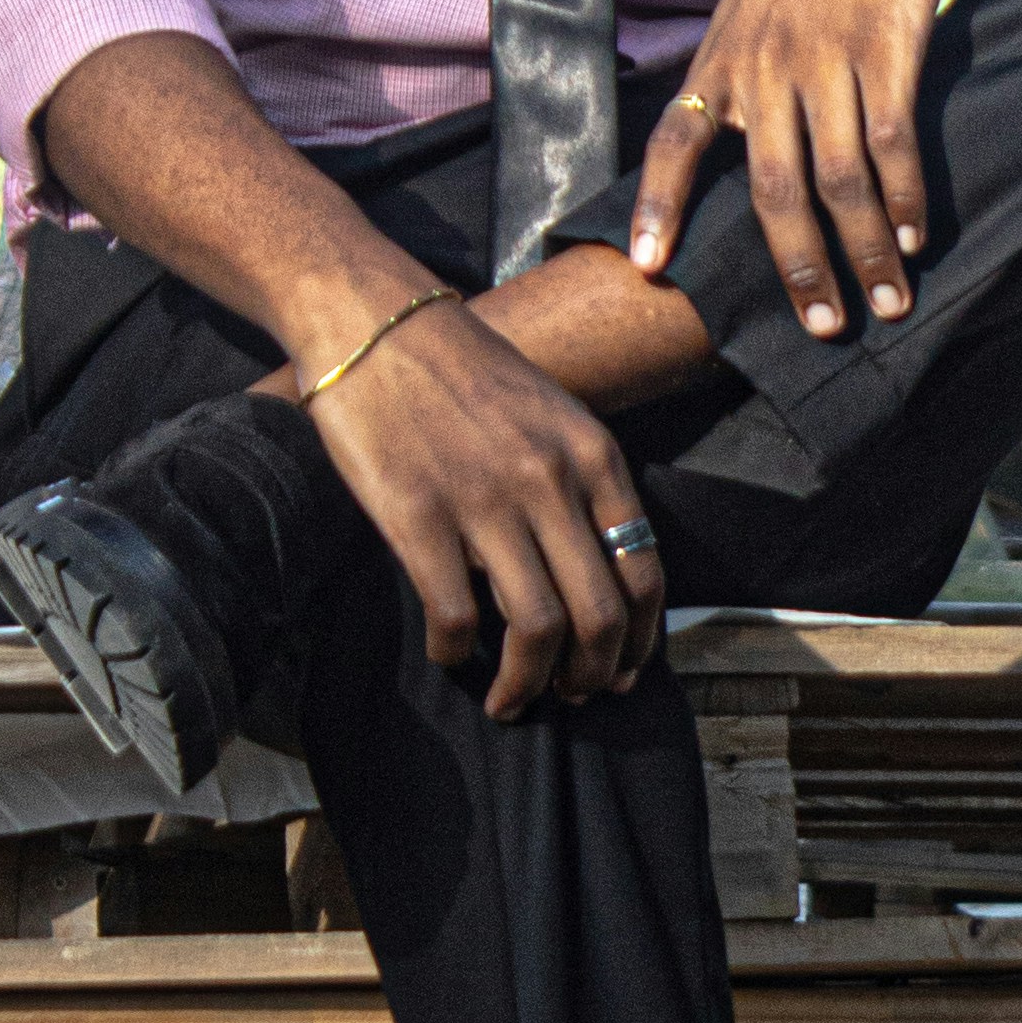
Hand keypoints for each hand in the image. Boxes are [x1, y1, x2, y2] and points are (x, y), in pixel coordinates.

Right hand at [289, 293, 663, 719]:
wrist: (377, 321)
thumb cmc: (464, 371)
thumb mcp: (552, 414)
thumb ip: (581, 484)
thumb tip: (599, 575)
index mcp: (593, 456)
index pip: (644, 575)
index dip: (640, 642)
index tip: (623, 673)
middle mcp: (549, 481)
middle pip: (599, 616)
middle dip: (591, 677)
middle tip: (570, 698)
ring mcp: (483, 500)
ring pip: (535, 630)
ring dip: (527, 685)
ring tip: (511, 701)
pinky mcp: (417, 516)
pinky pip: (455, 616)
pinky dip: (456, 654)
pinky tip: (449, 654)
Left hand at [626, 0, 951, 338]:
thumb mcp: (745, 14)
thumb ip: (731, 84)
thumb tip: (710, 167)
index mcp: (722, 61)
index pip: (675, 139)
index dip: (659, 206)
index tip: (649, 269)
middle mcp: (765, 66)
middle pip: (770, 186)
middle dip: (796, 266)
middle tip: (822, 326)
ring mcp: (825, 58)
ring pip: (838, 177)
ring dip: (865, 249)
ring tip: (887, 302)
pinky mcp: (886, 48)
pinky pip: (892, 140)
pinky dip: (905, 195)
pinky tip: (917, 236)